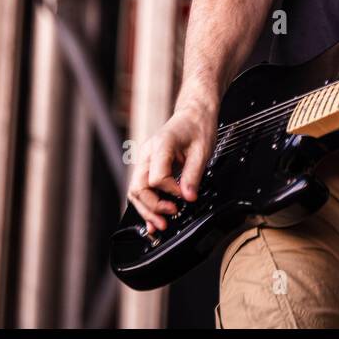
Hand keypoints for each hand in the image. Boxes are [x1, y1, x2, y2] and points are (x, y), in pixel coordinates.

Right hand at [127, 103, 215, 234]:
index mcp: (161, 145)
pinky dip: (145, 204)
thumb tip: (188, 197)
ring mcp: (145, 160)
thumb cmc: (198, 127)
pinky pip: (141, 187)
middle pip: (138, 188)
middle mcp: (147, 153)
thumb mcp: (202, 150)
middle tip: (168, 219)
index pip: (156, 178)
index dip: (171, 191)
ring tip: (160, 224)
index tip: (185, 195)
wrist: (194, 114)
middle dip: (152, 207)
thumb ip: (193, 175)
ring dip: (146, 210)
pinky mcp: (148, 166)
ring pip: (135, 191)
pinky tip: (152, 218)